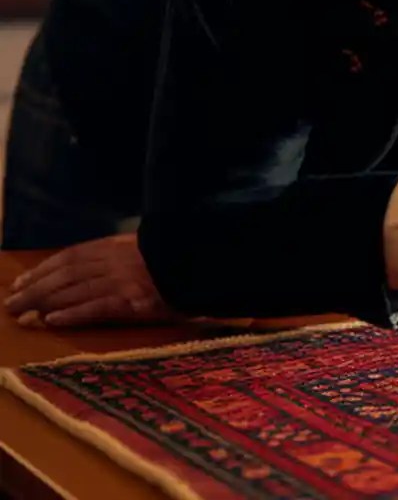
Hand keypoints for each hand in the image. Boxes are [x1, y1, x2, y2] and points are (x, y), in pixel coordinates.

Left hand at [4, 234, 175, 327]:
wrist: (208, 265)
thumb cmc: (180, 261)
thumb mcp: (151, 249)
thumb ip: (125, 254)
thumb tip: (97, 266)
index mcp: (118, 246)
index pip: (72, 256)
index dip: (43, 268)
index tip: (22, 280)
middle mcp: (116, 262)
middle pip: (66, 274)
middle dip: (35, 288)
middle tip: (11, 302)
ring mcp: (124, 282)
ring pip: (75, 290)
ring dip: (44, 302)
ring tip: (21, 314)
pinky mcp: (135, 302)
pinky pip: (97, 307)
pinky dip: (73, 313)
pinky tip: (52, 320)